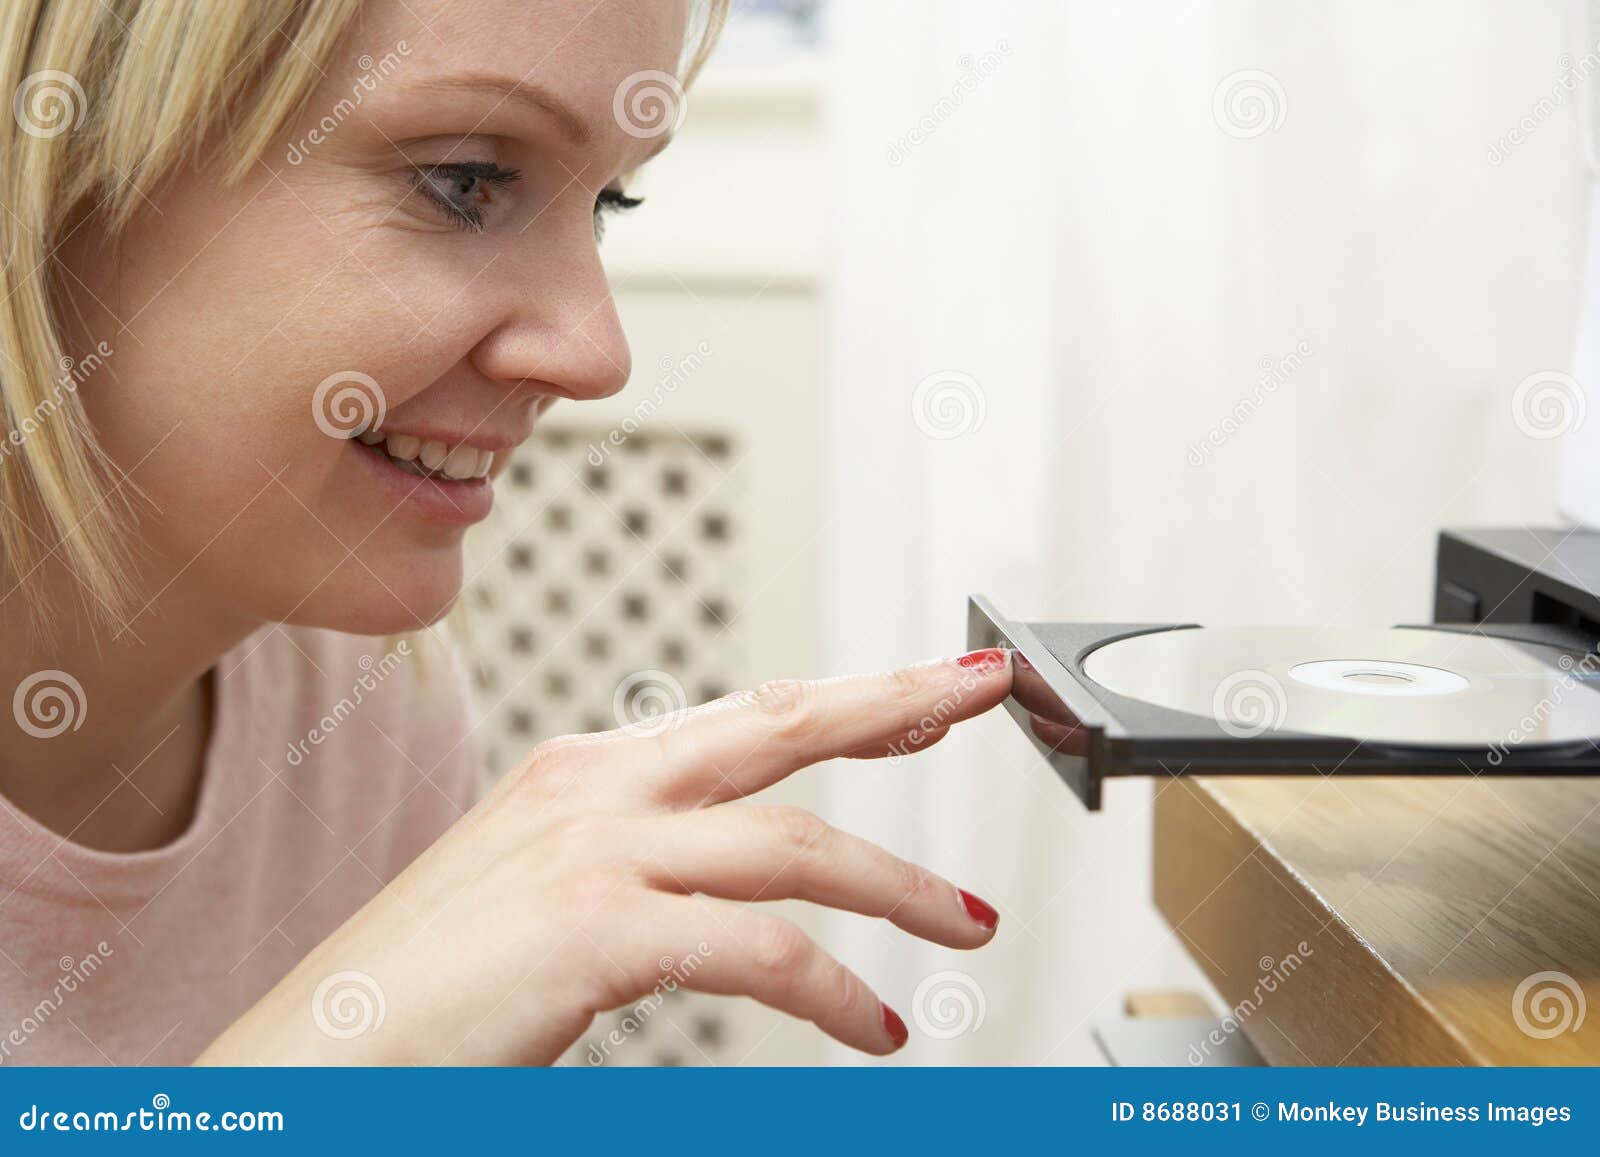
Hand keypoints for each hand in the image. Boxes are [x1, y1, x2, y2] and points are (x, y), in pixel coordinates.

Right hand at [198, 649, 1012, 1064]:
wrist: (312, 1061)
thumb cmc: (427, 993)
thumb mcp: (546, 894)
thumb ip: (642, 866)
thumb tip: (740, 881)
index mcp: (585, 773)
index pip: (751, 715)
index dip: (853, 695)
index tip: (932, 683)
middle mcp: (595, 788)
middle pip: (784, 724)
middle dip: (897, 703)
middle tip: (984, 688)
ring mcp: (592, 851)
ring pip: (794, 846)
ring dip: (897, 886)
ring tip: (964, 926)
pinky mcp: (591, 928)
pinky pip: (756, 949)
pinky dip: (829, 987)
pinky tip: (869, 1027)